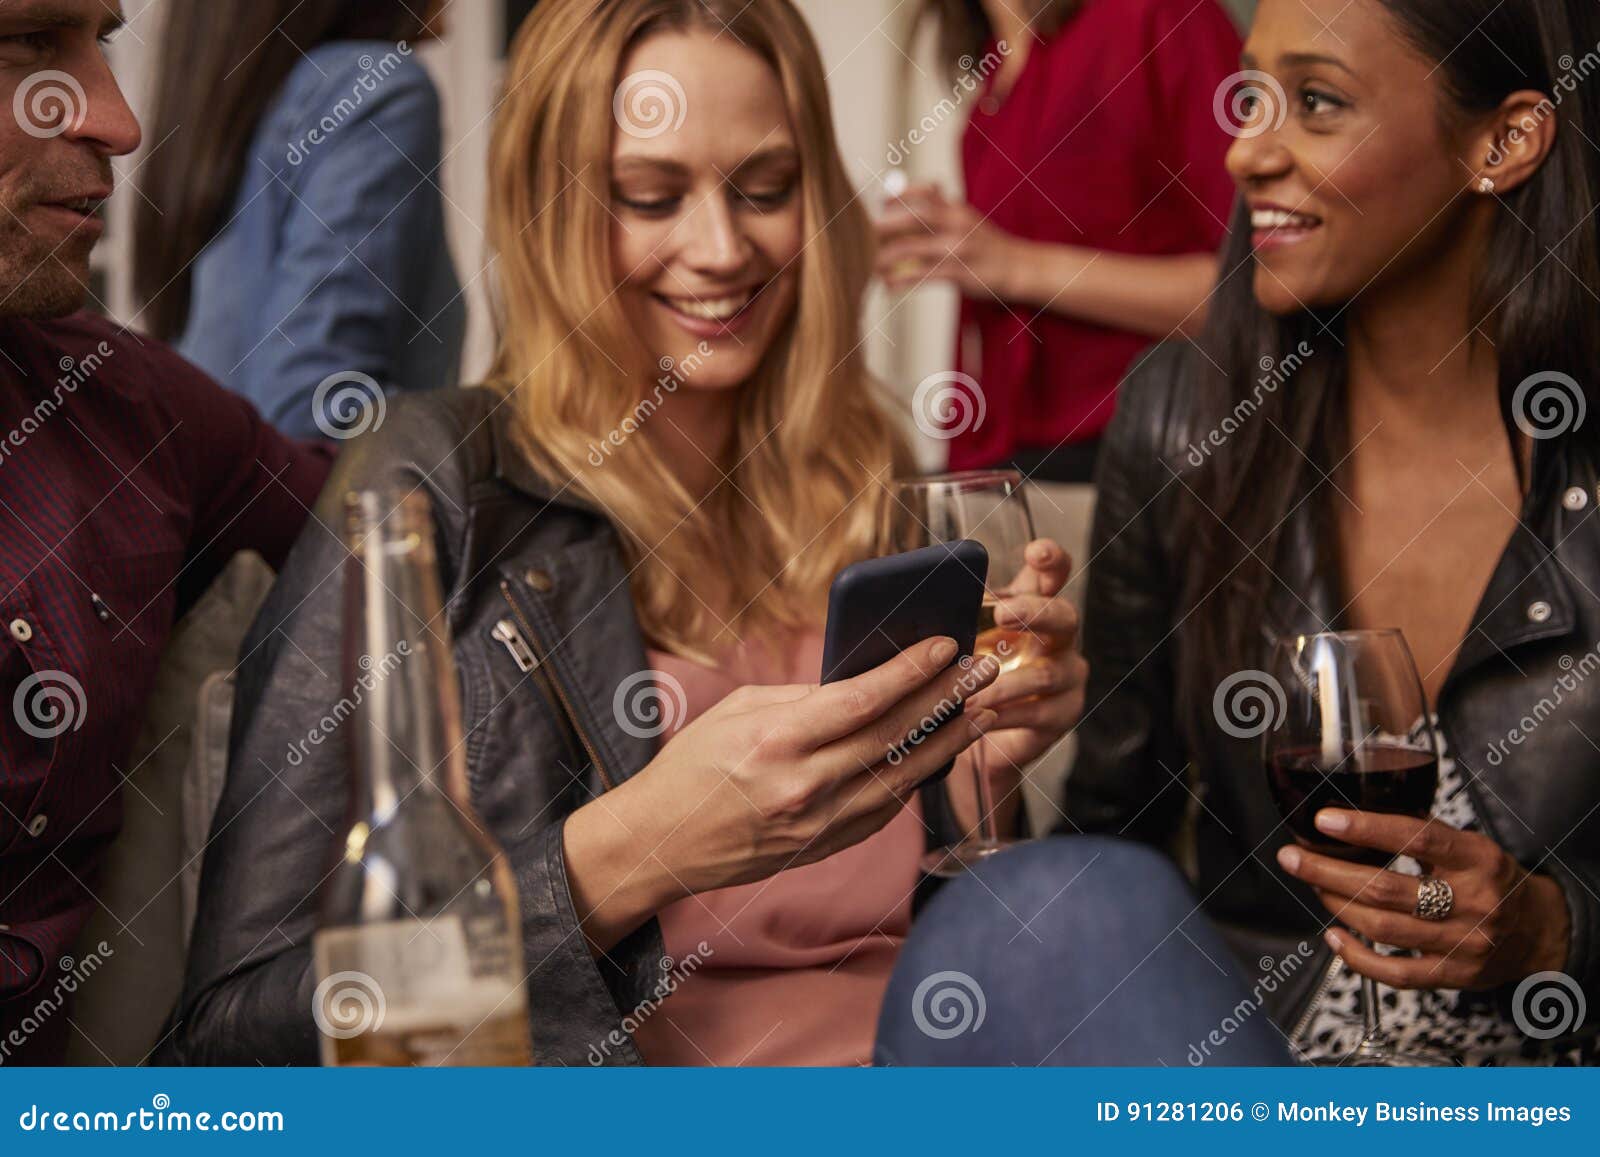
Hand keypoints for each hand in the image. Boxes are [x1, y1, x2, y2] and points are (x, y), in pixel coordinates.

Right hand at [576, 636, 1001, 917]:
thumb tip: (866, 682)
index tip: (946, 646)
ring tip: (981, 712)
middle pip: (894, 737)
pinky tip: (939, 754)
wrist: (662, 842)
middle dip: (946, 700)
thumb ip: (805, 699)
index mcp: (777, 740)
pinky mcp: (824, 848)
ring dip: (948, 743)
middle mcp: (804, 786)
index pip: (863, 700)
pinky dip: (916, 779)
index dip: (911, 671)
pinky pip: (885, 810)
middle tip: (981, 672)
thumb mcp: (739, 711)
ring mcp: (818, 824)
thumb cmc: (693, 764)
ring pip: (903, 779)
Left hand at [874, 183, 1024, 298]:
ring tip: (875, 267)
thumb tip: (930, 188)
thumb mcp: (970, 220)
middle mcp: (957, 225)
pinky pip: (922, 276)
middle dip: (888, 223)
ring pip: (913, 248)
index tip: (882, 202)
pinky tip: (890, 287)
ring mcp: (958, 249)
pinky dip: (901, 281)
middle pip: (916, 216)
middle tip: (869, 233)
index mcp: (958, 210)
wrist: (1018, 268)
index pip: (927, 194)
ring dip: (888, 257)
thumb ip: (948, 208)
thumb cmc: (989, 247)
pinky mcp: (958, 274)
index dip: (901, 194)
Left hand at [963, 538, 1087, 772]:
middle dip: (1032, 613)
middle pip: (1063, 617)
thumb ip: (951, 616)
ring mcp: (1067, 677)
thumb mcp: (957, 639)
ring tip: (970, 687)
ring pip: (1046, 673)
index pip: (1053, 575)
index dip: (1051, 559)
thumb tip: (918, 597)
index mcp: (1035, 609)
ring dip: (1004, 681)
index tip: (1035, 551)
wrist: (973, 733)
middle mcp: (1059, 639)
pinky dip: (1003, 714)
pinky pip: (1036, 713)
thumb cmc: (964, 674)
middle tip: (1002, 613)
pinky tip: (977, 716)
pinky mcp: (1062, 715)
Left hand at [1277, 808, 1572, 989]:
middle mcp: (1473, 902)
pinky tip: (1333, 936)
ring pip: (1382, 928)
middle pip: (1385, 889)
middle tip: (1292, 857)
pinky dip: (1355, 956)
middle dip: (1327, 872)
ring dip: (1336, 905)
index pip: (1417, 838)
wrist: (1538, 932)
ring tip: (1313, 886)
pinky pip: (1394, 972)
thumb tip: (1355, 815)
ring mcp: (1463, 943)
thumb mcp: (1472, 846)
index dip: (1366, 829)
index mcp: (1477, 859)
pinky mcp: (1453, 976)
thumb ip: (1424, 833)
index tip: (1324, 821)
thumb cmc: (1492, 880)